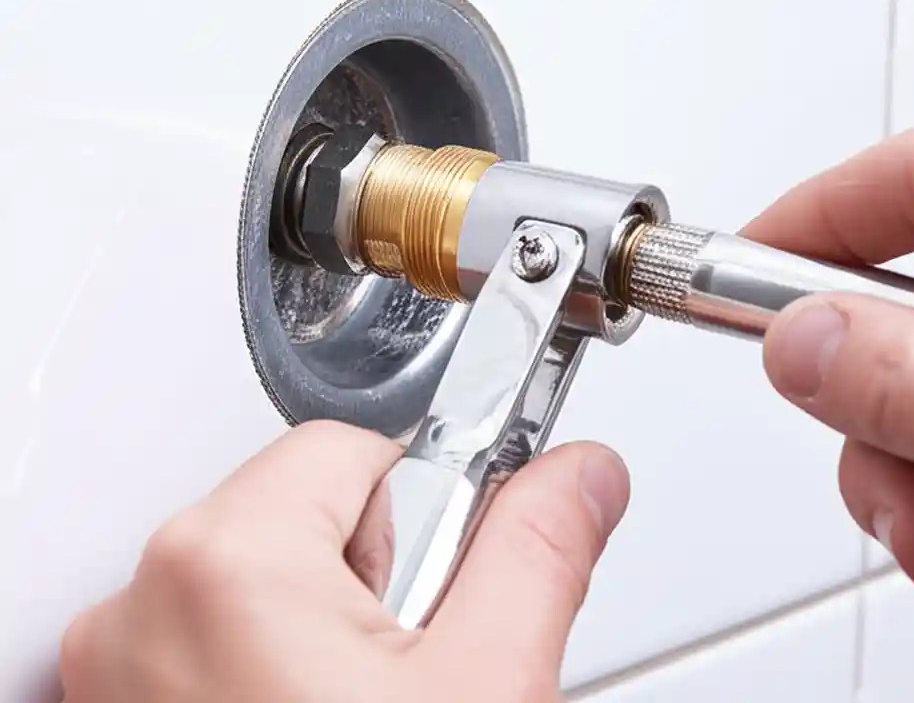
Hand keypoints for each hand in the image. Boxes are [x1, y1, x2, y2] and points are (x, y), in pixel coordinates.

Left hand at [58, 421, 629, 701]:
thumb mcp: (490, 686)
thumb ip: (541, 549)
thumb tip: (583, 473)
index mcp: (227, 565)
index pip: (353, 448)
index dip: (433, 509)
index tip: (463, 568)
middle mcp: (141, 609)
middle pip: (302, 512)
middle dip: (379, 573)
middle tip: (415, 672)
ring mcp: (117, 673)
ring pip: (262, 584)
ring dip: (329, 628)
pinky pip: (211, 645)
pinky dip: (270, 671)